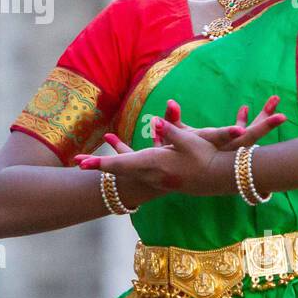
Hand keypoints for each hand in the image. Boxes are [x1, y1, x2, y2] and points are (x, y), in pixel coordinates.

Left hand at [74, 121, 234, 197]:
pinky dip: (123, 158)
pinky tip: (115, 146)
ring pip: (126, 169)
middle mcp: (152, 173)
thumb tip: (153, 120)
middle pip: (119, 169)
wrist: (221, 177)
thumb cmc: (208, 156)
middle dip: (98, 165)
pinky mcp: (161, 176)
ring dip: (108, 163)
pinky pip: (136, 167)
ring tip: (88, 159)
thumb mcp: (191, 139)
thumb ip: (171, 128)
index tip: (83, 163)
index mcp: (156, 163)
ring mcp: (156, 177)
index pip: (123, 163)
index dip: (102, 163)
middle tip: (77, 162)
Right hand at [150, 96, 287, 150]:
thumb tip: (170, 102)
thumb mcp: (168, 139)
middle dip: (264, 125)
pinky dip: (244, 123)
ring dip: (263, 119)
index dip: (231, 133)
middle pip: (248, 138)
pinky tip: (245, 108)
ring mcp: (229, 152)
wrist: (180, 178)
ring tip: (274, 100)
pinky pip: (242, 135)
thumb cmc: (172, 156)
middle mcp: (223, 151)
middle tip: (282, 116)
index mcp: (207, 146)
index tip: (242, 129)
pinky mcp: (229, 151)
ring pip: (250, 135)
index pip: (222, 139)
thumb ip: (170, 121)